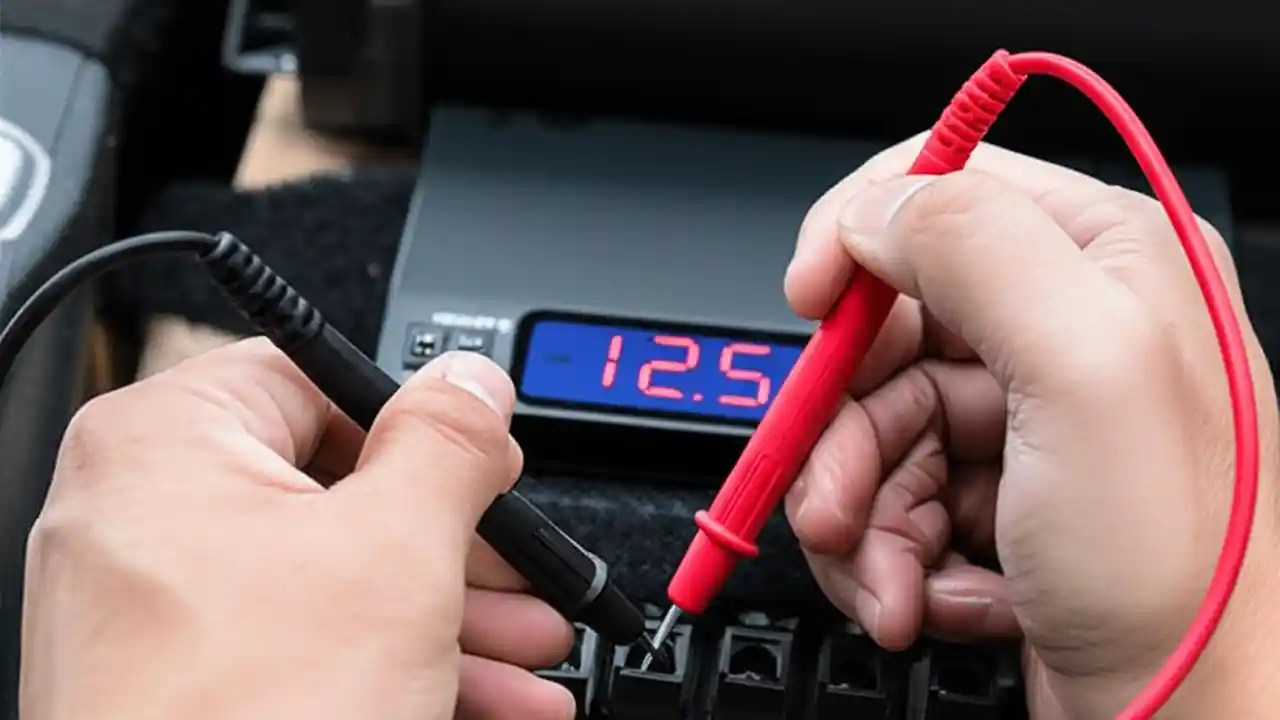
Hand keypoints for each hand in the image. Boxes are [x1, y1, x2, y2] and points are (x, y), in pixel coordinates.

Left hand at [20, 341, 574, 719]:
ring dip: (448, 617)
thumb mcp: (396, 554)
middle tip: (523, 579)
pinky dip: (392, 662)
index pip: (316, 378)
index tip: (485, 467)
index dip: (421, 421)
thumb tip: (472, 382)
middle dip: (460, 549)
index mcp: (167, 445)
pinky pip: (304, 643)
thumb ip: (447, 443)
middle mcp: (141, 517)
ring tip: (525, 657)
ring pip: (333, 579)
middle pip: (339, 491)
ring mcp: (154, 608)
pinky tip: (479, 697)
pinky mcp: (180, 683)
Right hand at [783, 135, 1279, 716]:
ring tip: (891, 580)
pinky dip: (890, 555)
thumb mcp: (1086, 375)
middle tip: (836, 500)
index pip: (942, 189)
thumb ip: (976, 252)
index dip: (858, 239)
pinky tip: (937, 597)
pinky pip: (891, 495)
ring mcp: (1026, 417)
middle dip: (844, 426)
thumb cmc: (1181, 574)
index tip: (811, 308)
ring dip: (860, 513)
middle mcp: (1066, 328)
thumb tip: (872, 210)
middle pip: (885, 329)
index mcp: (1108, 260)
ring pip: (873, 425)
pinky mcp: (996, 491)